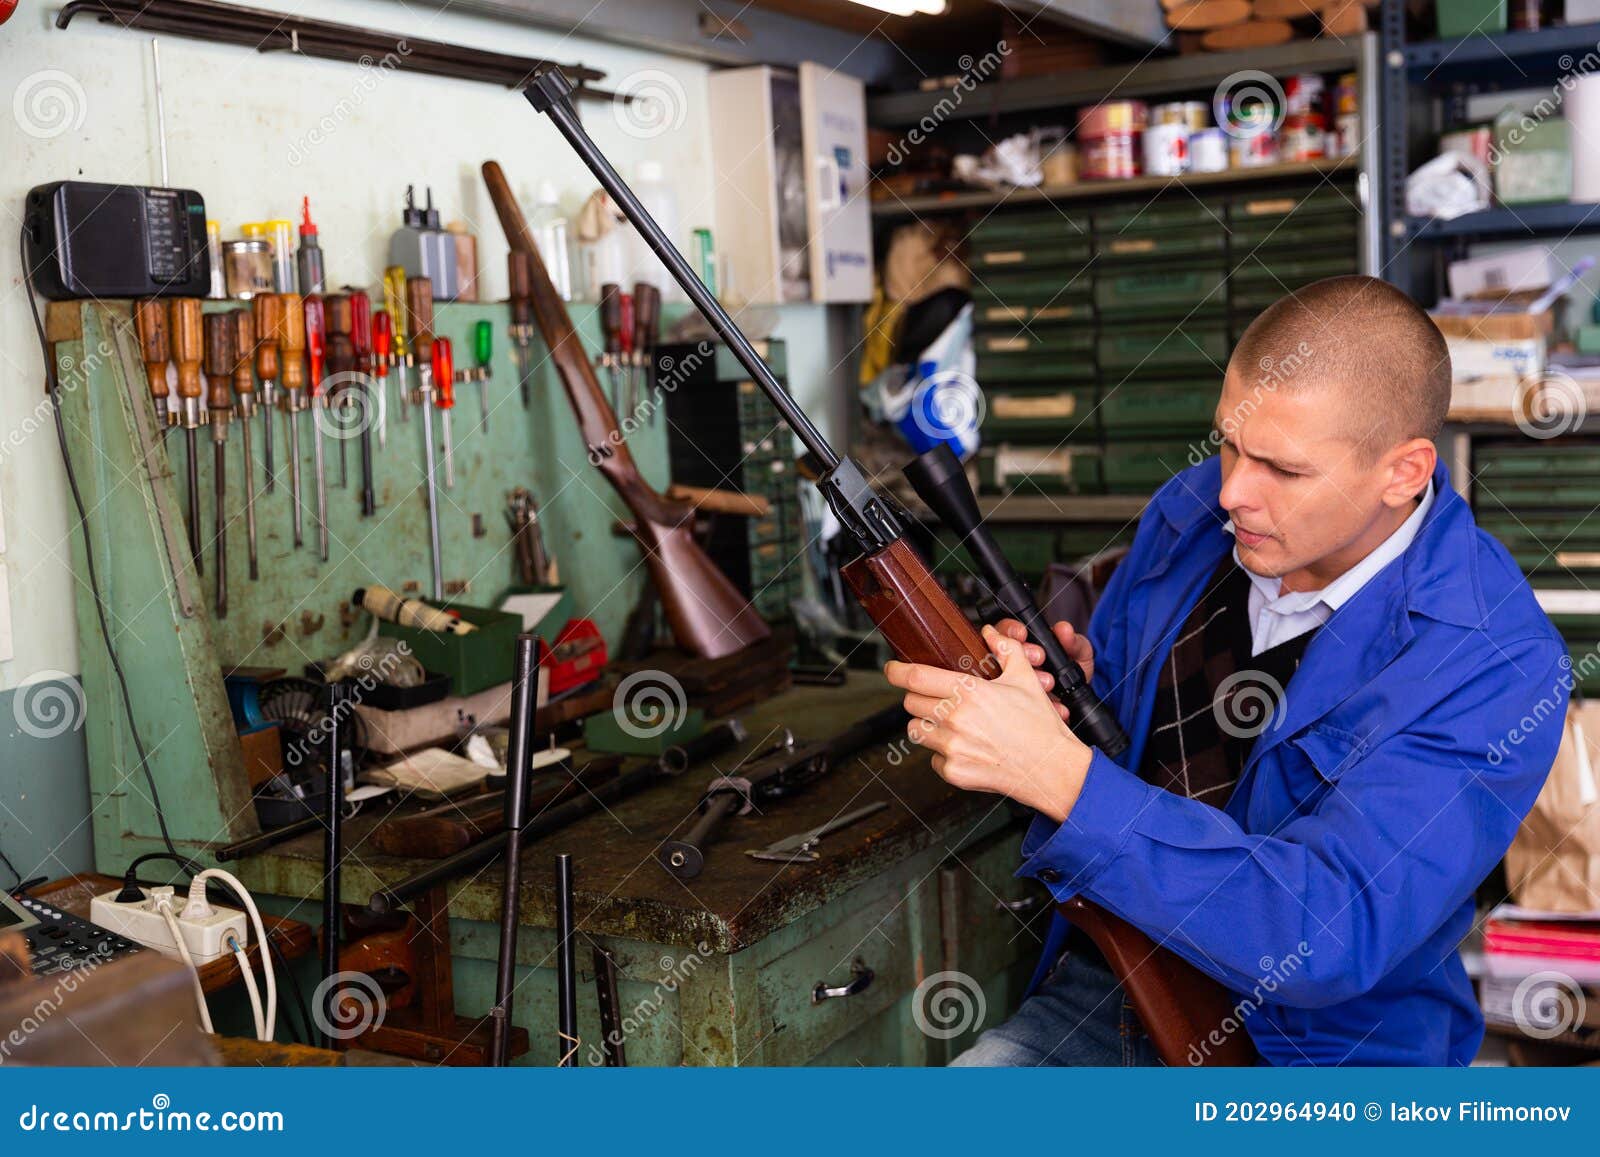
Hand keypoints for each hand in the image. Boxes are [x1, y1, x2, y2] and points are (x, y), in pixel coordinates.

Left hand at [884, 625, 1092, 822]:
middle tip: (935, 699)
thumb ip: (1006, 650)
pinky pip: (932, 759)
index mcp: (969, 692)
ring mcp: (952, 747)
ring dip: (927, 725)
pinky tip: (965, 748)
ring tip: (949, 724)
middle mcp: (955, 719)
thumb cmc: (1040, 726)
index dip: (896, 670)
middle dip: (918, 698)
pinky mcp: (954, 772)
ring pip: (916, 731)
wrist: (1052, 769)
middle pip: (910, 703)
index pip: (915, 676)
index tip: (891, 669)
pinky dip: (943, 754)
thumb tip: (990, 633)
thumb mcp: (1025, 679)